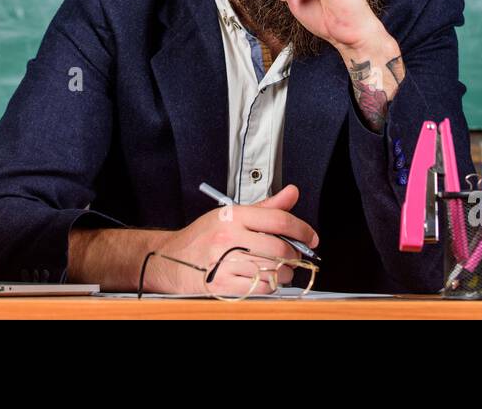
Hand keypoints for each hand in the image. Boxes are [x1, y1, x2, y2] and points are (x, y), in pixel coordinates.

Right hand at [146, 184, 318, 295]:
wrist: (170, 259)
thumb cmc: (202, 237)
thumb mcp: (231, 215)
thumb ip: (266, 207)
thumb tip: (292, 193)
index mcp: (233, 216)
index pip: (278, 219)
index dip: (302, 229)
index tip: (310, 238)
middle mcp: (229, 237)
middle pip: (279, 248)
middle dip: (293, 255)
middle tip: (293, 256)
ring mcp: (225, 262)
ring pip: (272, 270)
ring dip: (283, 273)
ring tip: (277, 269)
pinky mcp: (222, 285)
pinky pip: (260, 288)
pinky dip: (269, 286)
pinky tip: (263, 279)